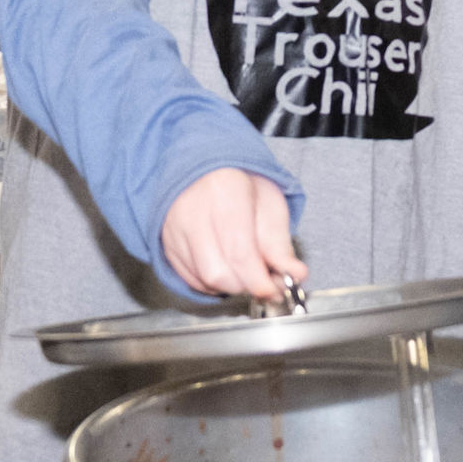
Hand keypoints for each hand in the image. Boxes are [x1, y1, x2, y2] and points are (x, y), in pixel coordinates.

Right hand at [160, 168, 303, 299]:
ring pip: (203, 280)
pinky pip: (191, 279)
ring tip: (246, 271)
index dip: (259, 281)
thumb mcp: (270, 203)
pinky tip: (226, 267)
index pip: (239, 252)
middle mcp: (192, 212)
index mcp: (224, 192)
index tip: (274, 290)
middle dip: (246, 285)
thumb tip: (295, 275)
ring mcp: (174, 230)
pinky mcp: (167, 245)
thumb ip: (280, 243)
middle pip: (218, 272)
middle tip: (264, 280)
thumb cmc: (239, 184)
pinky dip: (213, 284)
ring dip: (231, 286)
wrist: (205, 170)